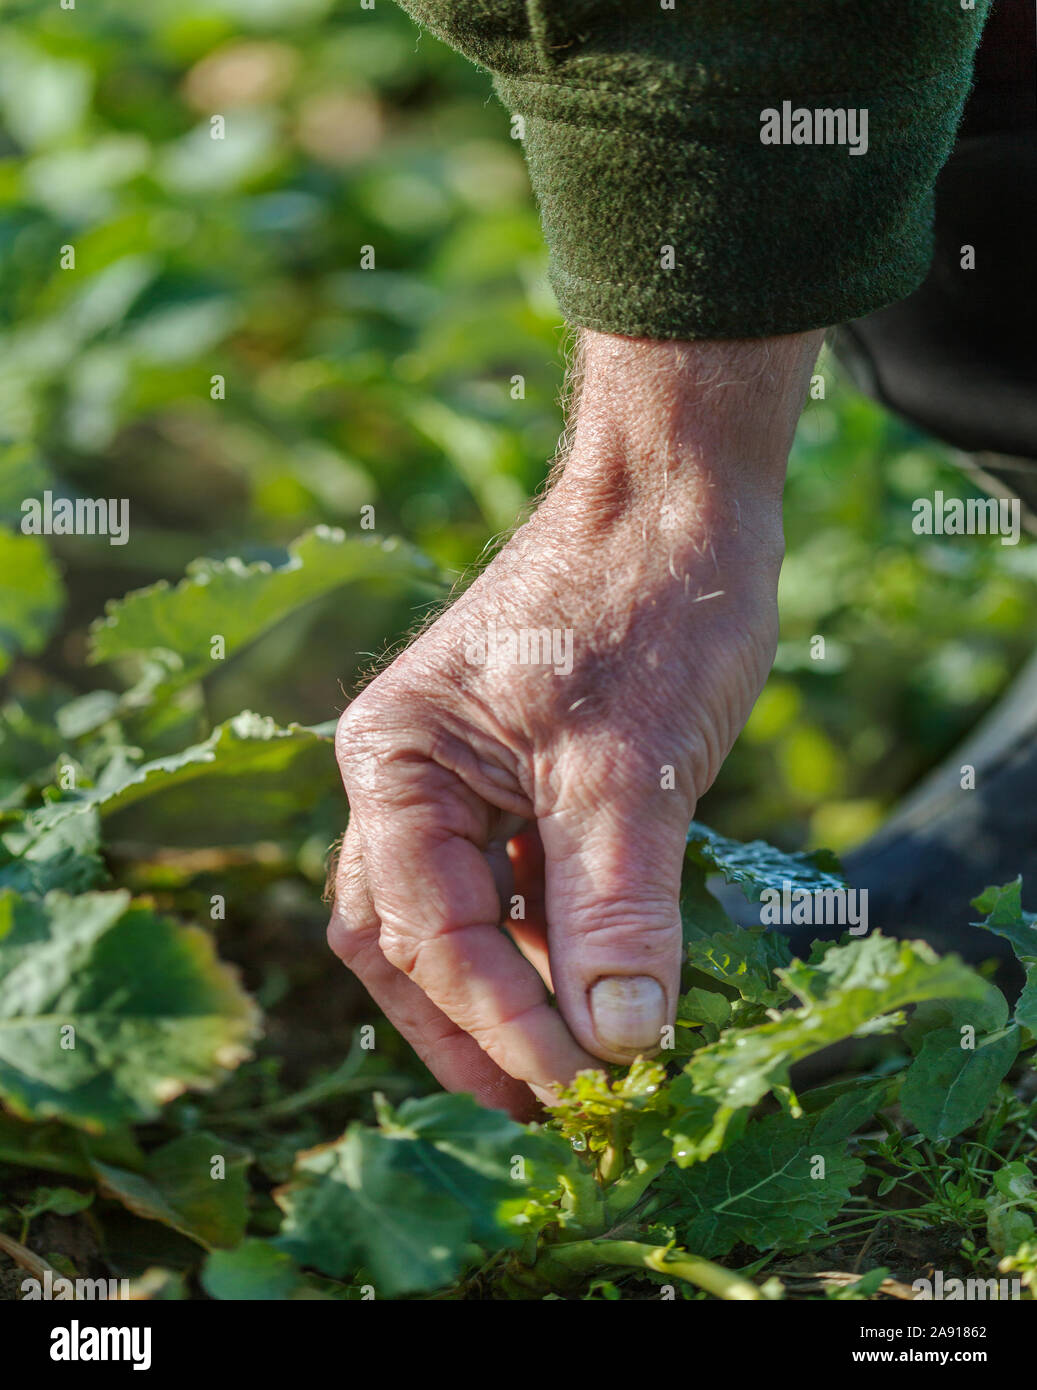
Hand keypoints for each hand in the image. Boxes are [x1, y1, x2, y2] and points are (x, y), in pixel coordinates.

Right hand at [328, 328, 823, 1117]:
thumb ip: (616, 908)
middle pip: (408, 940)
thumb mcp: (633, 766)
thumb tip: (620, 1044)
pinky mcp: (514, 779)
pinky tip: (603, 985)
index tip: (583, 1089)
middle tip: (553, 1110)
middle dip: (475, 1028)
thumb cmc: (645, 603)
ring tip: (584, 1066)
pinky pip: (509, 884)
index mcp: (393, 761)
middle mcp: (403, 776)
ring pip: (456, 920)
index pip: (424, 930)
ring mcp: (456, 777)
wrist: (681, 495)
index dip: (499, 1022)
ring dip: (512, 995)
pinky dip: (549, 943)